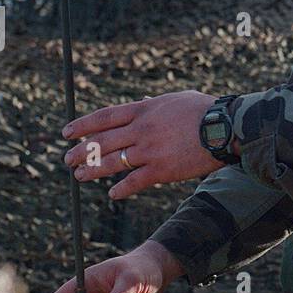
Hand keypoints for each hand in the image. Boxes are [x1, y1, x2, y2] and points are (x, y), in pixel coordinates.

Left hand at [62, 91, 226, 199]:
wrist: (226, 128)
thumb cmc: (205, 110)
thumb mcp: (175, 99)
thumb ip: (153, 103)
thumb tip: (140, 101)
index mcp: (143, 110)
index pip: (103, 118)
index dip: (81, 126)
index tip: (67, 133)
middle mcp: (140, 130)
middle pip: (100, 142)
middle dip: (80, 151)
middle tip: (67, 159)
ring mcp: (149, 151)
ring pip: (111, 163)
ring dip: (92, 170)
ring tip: (79, 176)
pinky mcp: (162, 171)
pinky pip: (134, 182)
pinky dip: (120, 189)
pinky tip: (111, 194)